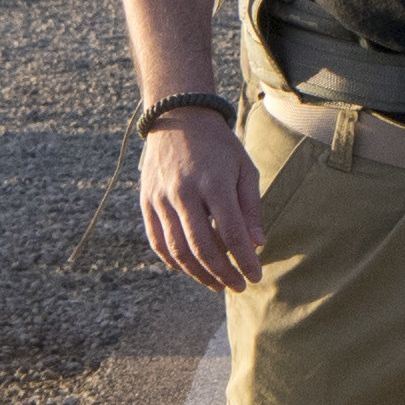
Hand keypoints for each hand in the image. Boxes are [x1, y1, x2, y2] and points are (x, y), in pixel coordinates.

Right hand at [139, 116, 263, 291]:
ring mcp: (160, 198)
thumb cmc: (219, 146)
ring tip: (217, 284)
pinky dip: (174, 261)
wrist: (179, 117)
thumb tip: (258, 244)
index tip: (255, 276)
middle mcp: (183, 192)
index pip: (230, 232)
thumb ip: (251, 207)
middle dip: (222, 273)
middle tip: (237, 287)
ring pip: (177, 249)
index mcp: (213, 182)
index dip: (243, 259)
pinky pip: (158, 242)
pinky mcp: (146, 202)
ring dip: (198, 273)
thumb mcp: (244, 168)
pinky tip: (191, 270)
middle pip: (201, 247)